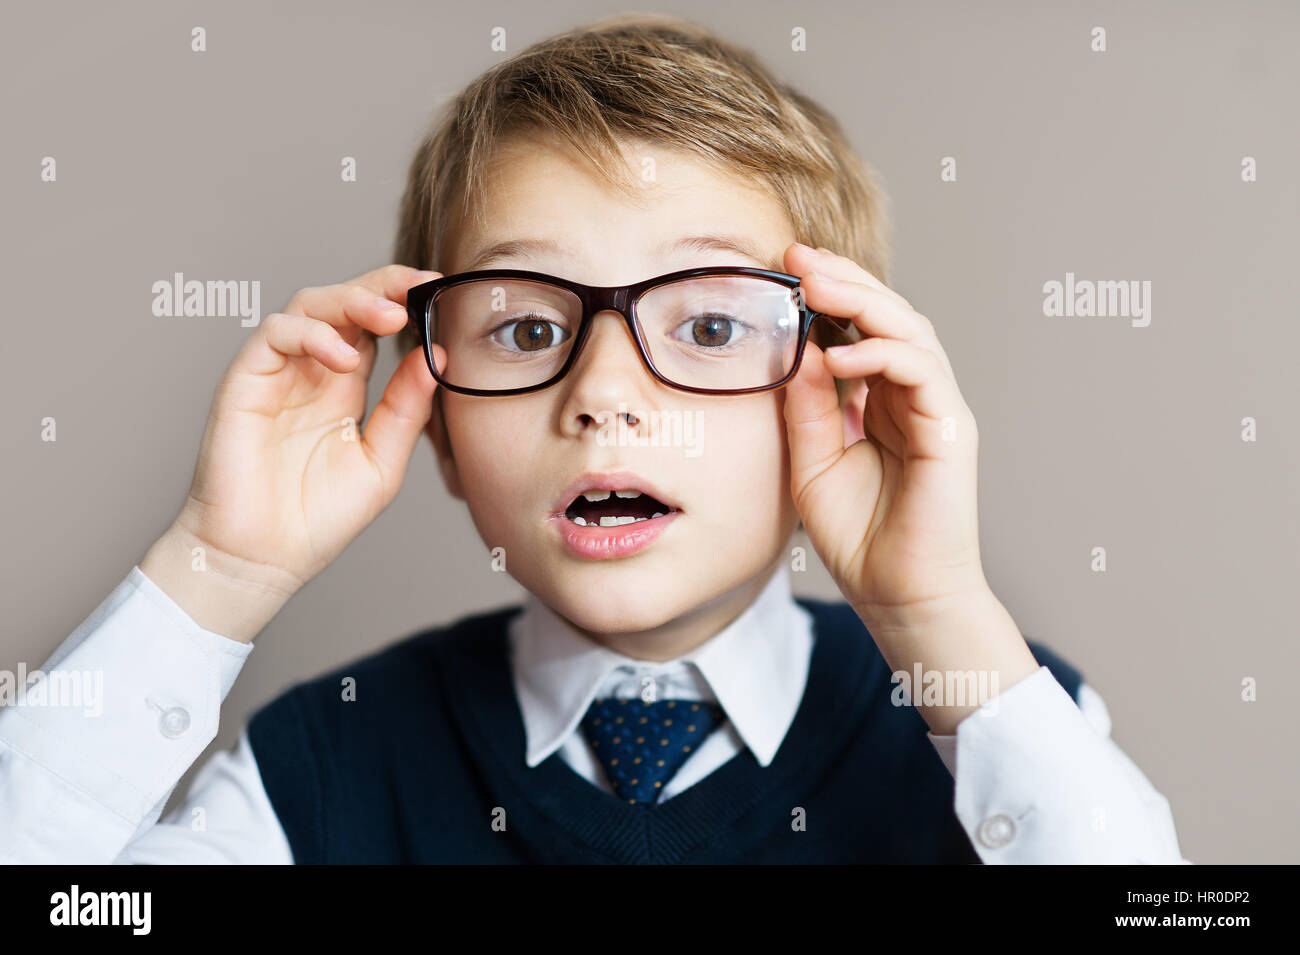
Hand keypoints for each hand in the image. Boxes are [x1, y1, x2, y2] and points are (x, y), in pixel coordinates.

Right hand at [141, 264, 445, 640]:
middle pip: (342, 301)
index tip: (440, 289)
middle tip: (420, 286)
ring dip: (351, 300)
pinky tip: (345, 358)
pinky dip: (312, 335)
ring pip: (307, 305)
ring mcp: (276, 373)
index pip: (372, 324)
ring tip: (390, 316)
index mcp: (344, 387)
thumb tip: (437, 356)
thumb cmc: (316, 519)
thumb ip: (406, 409)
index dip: (403, 299)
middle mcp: (310, 372)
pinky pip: (275, 335)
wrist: (262, 560)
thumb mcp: (382, 462)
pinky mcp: (245, 382)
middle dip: (383, 285)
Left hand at [781, 243, 988, 629]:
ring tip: (815, 284)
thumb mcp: (811, 462)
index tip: (784, 267)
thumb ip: (806, 407)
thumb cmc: (859, 535)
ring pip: (911, 330)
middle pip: (888, 315)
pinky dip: (883, 354)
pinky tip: (840, 355)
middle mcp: (913, 396)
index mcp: (881, 399)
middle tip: (798, 256)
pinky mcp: (951, 430)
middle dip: (844, 279)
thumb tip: (798, 350)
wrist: (896, 595)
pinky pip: (923, 373)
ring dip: (864, 301)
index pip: (860, 328)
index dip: (829, 294)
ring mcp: (936, 409)